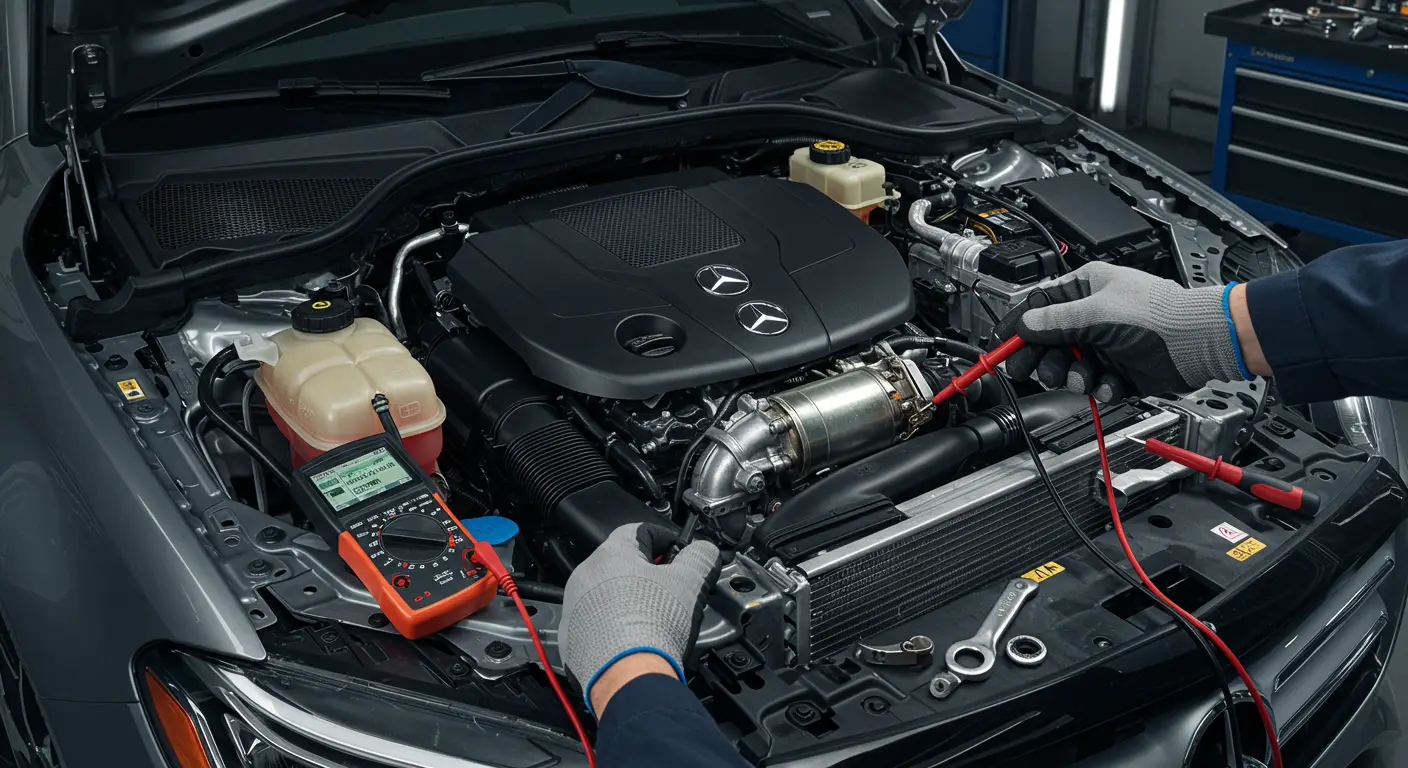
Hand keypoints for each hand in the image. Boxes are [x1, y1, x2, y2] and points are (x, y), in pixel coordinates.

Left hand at [560, 524, 719, 715]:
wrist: (627, 678)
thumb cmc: (653, 628)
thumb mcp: (691, 582)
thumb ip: (700, 556)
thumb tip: (702, 550)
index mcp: (612, 553)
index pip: (642, 531)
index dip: (667, 541)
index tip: (680, 555)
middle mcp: (586, 576)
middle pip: (623, 564)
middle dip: (649, 575)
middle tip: (672, 592)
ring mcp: (575, 608)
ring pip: (608, 594)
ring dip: (630, 600)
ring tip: (654, 620)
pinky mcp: (571, 638)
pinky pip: (596, 623)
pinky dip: (615, 626)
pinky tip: (634, 639)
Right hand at [993, 262, 1249, 400]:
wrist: (1200, 342)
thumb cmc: (1158, 315)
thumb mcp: (1098, 314)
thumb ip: (1056, 321)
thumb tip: (1025, 325)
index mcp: (1084, 289)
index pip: (1037, 308)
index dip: (1017, 330)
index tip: (1001, 349)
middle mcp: (1092, 316)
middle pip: (1048, 343)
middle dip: (1046, 361)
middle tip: (1041, 372)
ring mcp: (1105, 345)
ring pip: (1069, 368)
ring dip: (1075, 377)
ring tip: (1088, 377)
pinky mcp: (1118, 371)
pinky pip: (1094, 384)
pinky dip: (1101, 388)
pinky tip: (1112, 384)